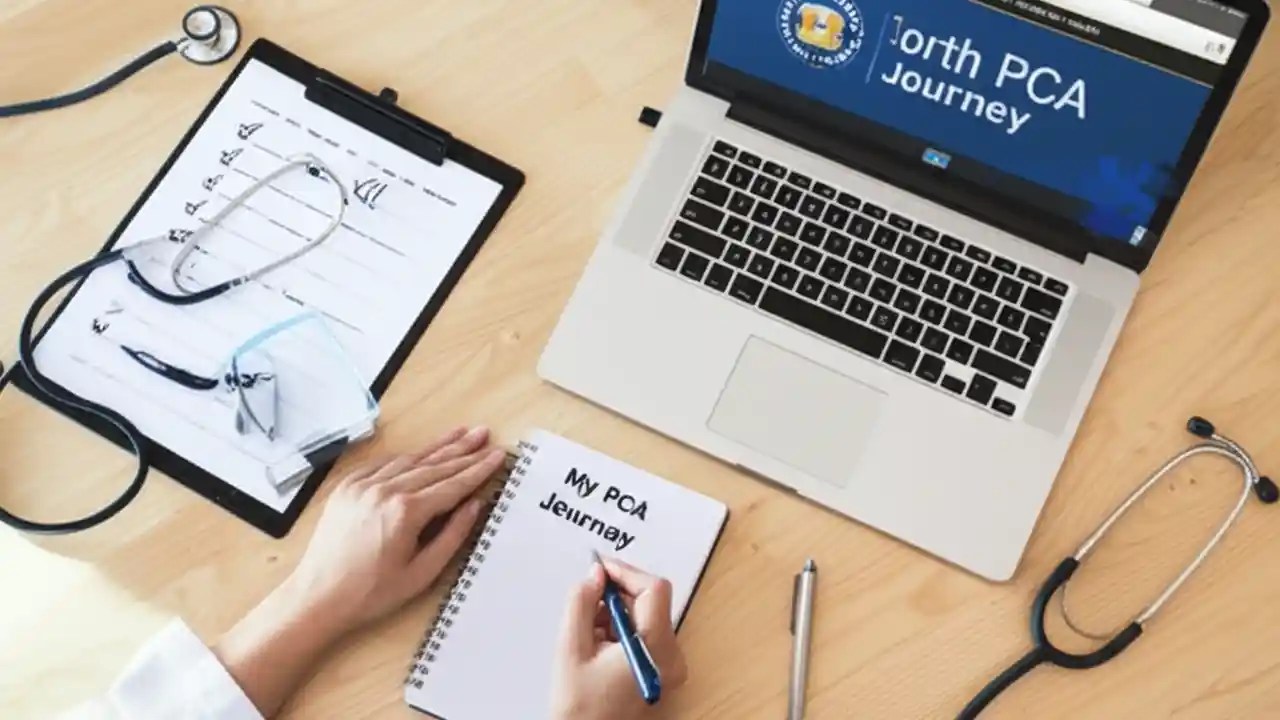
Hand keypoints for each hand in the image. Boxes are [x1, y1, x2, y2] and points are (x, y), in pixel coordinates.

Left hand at [284, 424, 505, 634]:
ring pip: (409, 460)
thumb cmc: (372, 592)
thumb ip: (452, 535)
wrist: (318, 596)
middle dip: (463, 450)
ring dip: (437, 447)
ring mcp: (362, 485)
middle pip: (434, 466)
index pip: (452, 484)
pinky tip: (421, 452)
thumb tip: (475, 505)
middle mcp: (384, 490)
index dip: (479, 469)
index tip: (498, 455)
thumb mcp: (422, 573)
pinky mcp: (347, 487)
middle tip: (485, 435)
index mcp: (405, 512)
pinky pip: (382, 464)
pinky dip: (405, 457)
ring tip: (461, 434)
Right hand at [552, 559, 688, 719]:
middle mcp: (671, 657)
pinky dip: (620, 631)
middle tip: (586, 603)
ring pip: (645, 617)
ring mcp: (668, 666)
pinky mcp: (660, 670)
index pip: (653, 590)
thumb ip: (581, 603)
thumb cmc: (582, 712)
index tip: (601, 569)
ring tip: (589, 636)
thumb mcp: (571, 649)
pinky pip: (644, 635)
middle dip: (616, 597)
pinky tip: (598, 648)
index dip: (625, 572)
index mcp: (656, 649)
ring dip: (615, 615)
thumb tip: (594, 576)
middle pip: (650, 603)